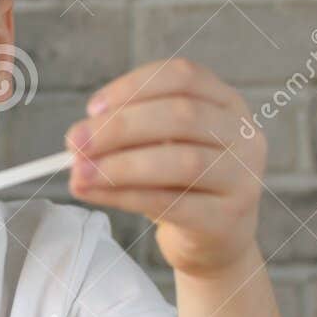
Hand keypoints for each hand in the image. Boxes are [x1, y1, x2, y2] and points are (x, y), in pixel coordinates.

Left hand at [64, 56, 264, 279]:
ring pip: (181, 161)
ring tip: (79, 173)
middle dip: (119, 127)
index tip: (92, 107)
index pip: (183, 76)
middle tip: (75, 142)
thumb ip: (128, 133)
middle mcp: (242, 134)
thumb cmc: (180, 183)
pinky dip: (126, 197)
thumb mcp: (160, 146)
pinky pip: (172, 203)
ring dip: (120, 165)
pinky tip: (95, 193)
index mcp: (225, 102)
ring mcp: (242, 177)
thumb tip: (79, 137)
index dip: (133, 87)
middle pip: (181, 115)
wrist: (214, 240)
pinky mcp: (226, 218)